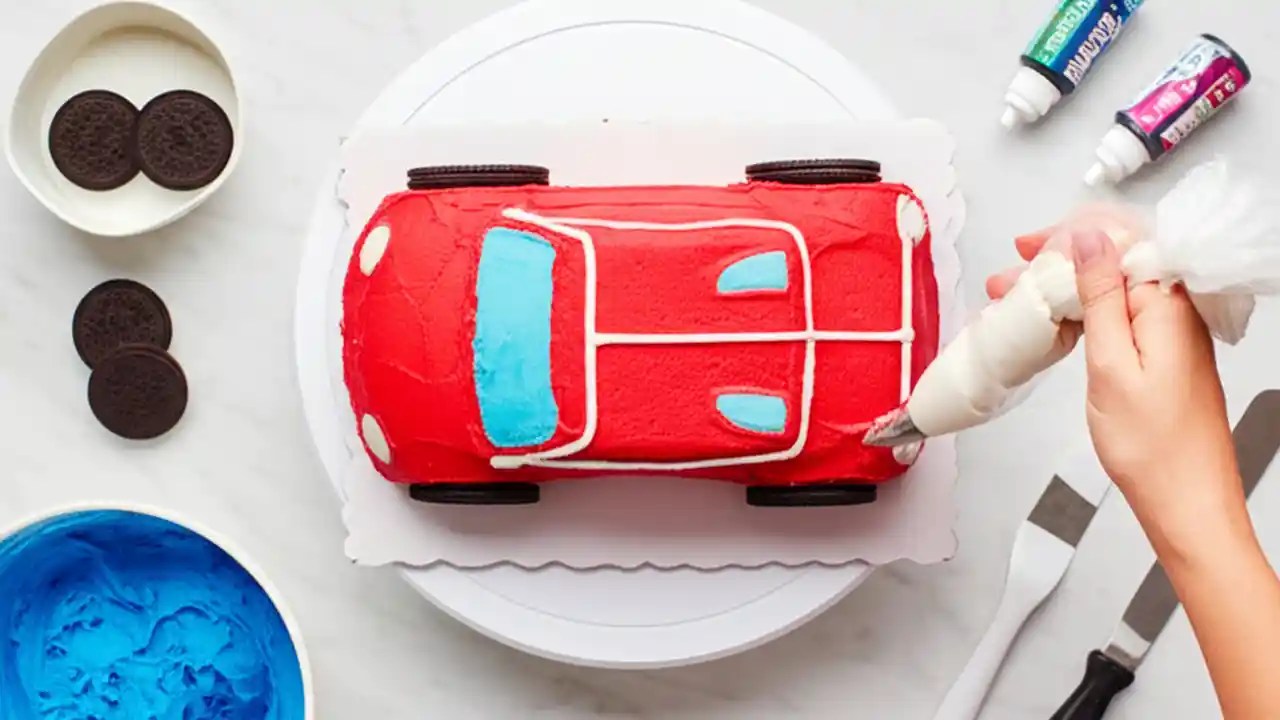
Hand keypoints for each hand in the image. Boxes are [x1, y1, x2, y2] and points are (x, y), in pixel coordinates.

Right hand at [987, 228, 1240, 549]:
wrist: (1187, 500)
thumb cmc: (1154, 448)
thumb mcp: (1110, 364)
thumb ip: (1101, 296)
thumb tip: (1091, 242)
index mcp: (1169, 305)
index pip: (1121, 240)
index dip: (1070, 235)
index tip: (1029, 246)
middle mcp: (1176, 312)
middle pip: (1114, 261)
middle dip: (1058, 263)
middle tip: (1010, 280)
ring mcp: (1171, 333)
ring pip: (1113, 289)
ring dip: (1064, 290)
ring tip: (1017, 301)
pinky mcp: (1163, 355)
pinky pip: (1121, 316)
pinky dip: (1084, 315)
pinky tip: (1056, 324)